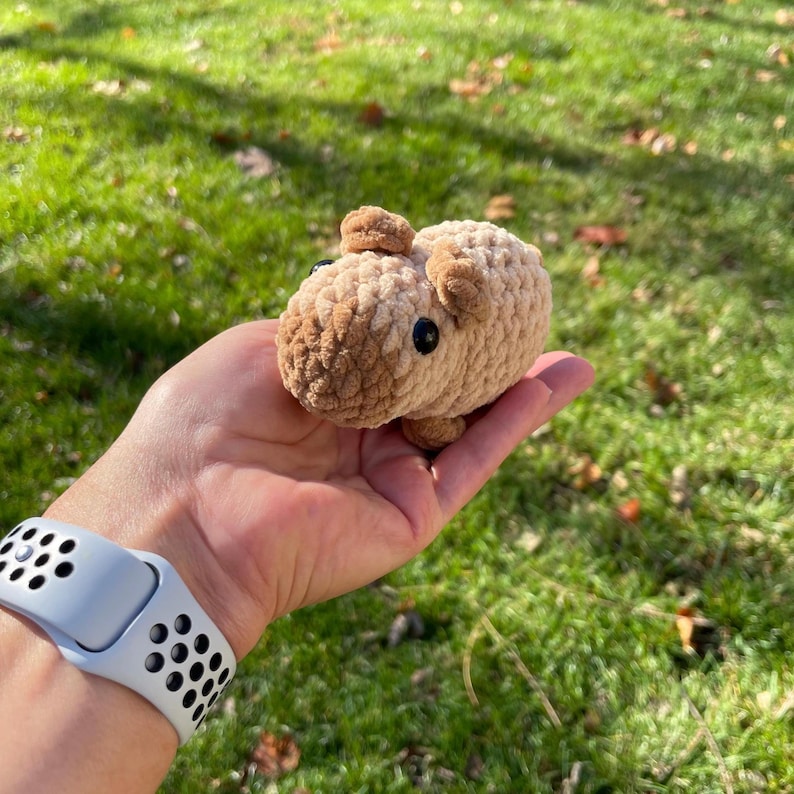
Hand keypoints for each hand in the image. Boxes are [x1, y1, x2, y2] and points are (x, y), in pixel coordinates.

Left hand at [46, 320, 592, 658]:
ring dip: (519, 390)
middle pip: (439, 392)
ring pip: (468, 427)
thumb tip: (370, 298)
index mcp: (322, 397)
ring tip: (571, 356)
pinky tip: (553, 383)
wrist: (182, 514)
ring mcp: (387, 478)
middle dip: (486, 358)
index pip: (393, 356)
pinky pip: (473, 461)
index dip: (431, 324)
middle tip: (530, 319)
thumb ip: (325, 323)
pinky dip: (515, 423)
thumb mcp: (263, 344)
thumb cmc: (203, 418)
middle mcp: (360, 438)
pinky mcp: (410, 514)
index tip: (466, 289)